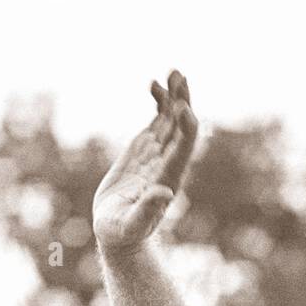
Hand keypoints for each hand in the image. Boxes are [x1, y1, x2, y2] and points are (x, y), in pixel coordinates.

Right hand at [92, 70, 198, 250]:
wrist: (118, 232)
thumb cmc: (122, 233)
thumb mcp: (131, 225)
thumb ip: (147, 210)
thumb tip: (165, 193)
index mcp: (167, 179)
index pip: (182, 150)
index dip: (186, 129)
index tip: (183, 108)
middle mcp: (167, 163)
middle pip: (181, 129)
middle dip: (183, 102)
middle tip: (180, 76)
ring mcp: (157, 154)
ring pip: (171, 121)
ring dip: (174, 97)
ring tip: (174, 71)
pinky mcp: (145, 150)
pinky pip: (157, 122)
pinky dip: (159, 104)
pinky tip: (154, 85)